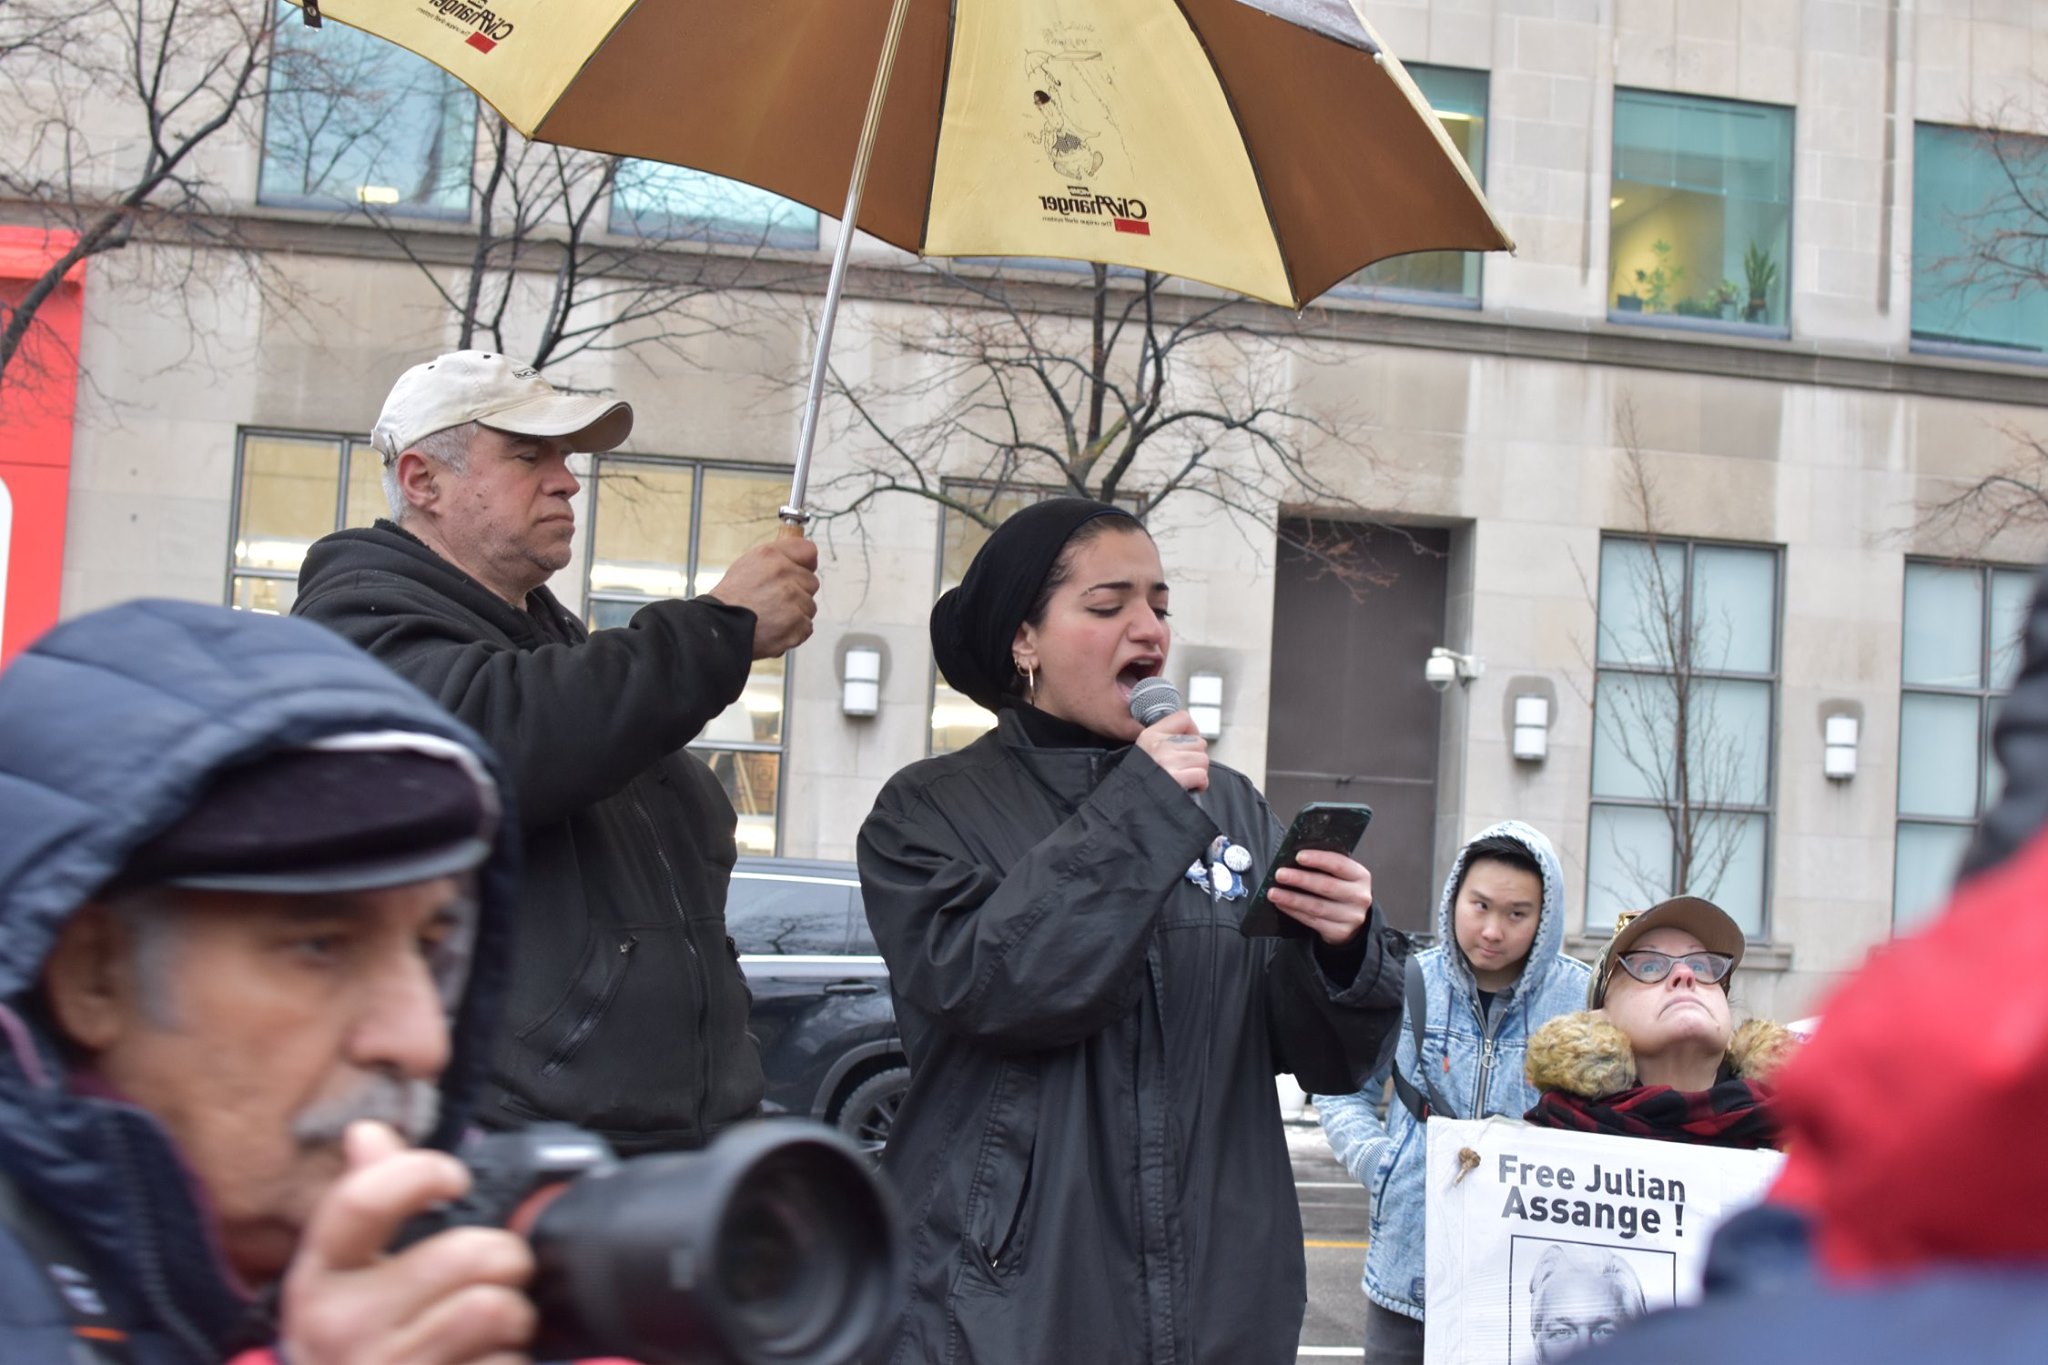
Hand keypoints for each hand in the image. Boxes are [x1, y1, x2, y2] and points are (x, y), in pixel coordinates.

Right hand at [278, 1121, 535, 1364]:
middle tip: (501, 1273)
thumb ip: (364, 1199)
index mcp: (318, 1277)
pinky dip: (509, 1364)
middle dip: (506, 1259)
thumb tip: (367, 1133)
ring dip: (516, 1317)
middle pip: (468, 1255)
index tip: (454, 1178)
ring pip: (496, 1310)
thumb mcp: (342, 1276)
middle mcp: (341, 1327)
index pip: (364, 1200)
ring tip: (498, 1325)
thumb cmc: (356, 1343)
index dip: (421, 1174)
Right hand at [705, 537, 819, 658]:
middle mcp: (785, 575)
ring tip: (772, 616)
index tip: (801, 570)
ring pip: (809, 606)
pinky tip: (775, 629)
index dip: (806, 563)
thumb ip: (777, 558)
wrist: (720, 628)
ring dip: (796, 613)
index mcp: (772, 557)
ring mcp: (794, 600)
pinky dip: (794, 631)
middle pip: (811, 582)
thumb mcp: (747, 565)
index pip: (808, 551)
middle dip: (798, 592)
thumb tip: (804, 560)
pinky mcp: (797, 624)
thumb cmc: (731, 599)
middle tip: (775, 600)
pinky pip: (806, 626)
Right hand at [1136, 709, 1208, 792]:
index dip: (1191, 732)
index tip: (1187, 745)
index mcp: (1151, 735)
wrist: (1130, 802)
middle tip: (1183, 769)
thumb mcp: (1145, 751)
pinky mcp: (1176, 778)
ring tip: (1185, 778)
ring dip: (1198, 772)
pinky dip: (1200, 783)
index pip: (1183, 718)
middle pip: (1199, 743)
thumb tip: (1192, 737)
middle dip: (1195, 758)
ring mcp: (1167, 761)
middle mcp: (1159, 745)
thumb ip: (1166, 740)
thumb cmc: (1142, 780)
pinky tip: (1191, 786)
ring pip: (1203, 759)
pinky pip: (1202, 775)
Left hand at [1268, 848, 1372, 945]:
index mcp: (1360, 876)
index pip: (1340, 864)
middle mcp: (1359, 896)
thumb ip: (1325, 867)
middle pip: (1327, 886)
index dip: (1319, 859)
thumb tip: (1294, 861)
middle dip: (1300, 879)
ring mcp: (1351, 917)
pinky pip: (1312, 921)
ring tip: (1273, 892)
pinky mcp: (1340, 932)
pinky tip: (1282, 904)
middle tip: (1280, 874)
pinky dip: (1294, 912)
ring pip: (1317, 906)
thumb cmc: (1340, 889)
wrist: (1352, 918)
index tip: (1298, 856)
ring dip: (1292, 899)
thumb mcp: (1340, 876)